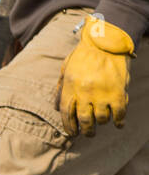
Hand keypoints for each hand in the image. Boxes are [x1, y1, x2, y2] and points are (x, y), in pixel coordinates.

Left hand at [56, 15, 134, 136]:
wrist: (107, 41)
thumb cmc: (84, 55)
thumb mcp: (66, 69)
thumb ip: (60, 88)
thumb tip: (56, 107)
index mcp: (70, 87)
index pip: (66, 113)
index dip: (68, 126)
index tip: (72, 133)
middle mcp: (85, 92)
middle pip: (83, 120)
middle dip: (85, 130)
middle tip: (87, 134)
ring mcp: (102, 93)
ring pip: (101, 118)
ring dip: (100, 124)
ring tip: (100, 123)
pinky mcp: (118, 91)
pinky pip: (119, 112)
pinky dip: (119, 121)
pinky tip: (118, 124)